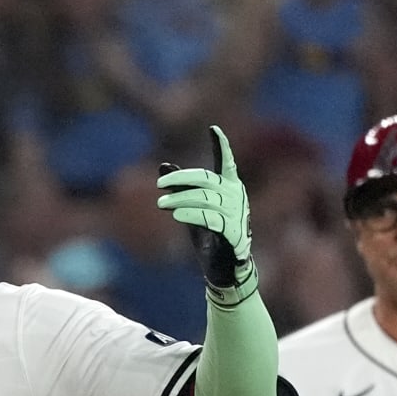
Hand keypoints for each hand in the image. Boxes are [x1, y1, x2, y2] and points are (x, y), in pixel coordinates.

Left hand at [157, 125, 256, 306]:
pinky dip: (191, 214)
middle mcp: (237, 197)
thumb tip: (164, 165)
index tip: (213, 128)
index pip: (226, 162)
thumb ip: (181, 187)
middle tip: (159, 184)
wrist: (225, 267)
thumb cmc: (210, 233)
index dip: (221, 146)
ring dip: (180, 198)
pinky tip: (176, 214)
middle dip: (181, 179)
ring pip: (205, 199)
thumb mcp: (192, 207)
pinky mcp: (233, 234)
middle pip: (207, 180)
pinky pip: (210, 219)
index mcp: (231, 187)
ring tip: (162, 203)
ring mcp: (237, 215)